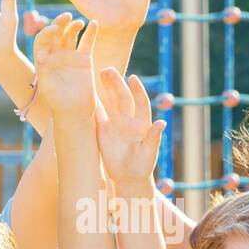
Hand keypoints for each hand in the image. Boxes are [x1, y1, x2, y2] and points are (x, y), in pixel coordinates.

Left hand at [33, 14, 97, 118]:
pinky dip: (90, 33)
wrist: (75, 111)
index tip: (54, 29)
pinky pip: (87, 43)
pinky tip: (94, 23)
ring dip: (74, 26)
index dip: (47, 32)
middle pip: (57, 34)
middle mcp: (56, 55)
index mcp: (43, 59)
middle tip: (66, 16)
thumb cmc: (57, 102)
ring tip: (78, 22)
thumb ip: (44, 70)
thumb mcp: (47, 86)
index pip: (43, 40)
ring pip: (71, 35)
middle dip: (60, 23)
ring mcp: (70, 56)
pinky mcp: (84, 59)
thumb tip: (41, 55)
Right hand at [94, 66, 164, 186]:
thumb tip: (162, 122)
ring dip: (106, 88)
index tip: (132, 78)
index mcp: (141, 124)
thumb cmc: (143, 166)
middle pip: (122, 98)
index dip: (137, 90)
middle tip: (108, 70)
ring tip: (99, 73)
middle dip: (116, 83)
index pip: (140, 102)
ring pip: (110, 102)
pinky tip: (87, 95)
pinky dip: (93, 106)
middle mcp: (128, 121)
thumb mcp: (149, 154)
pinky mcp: (103, 132)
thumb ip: (154, 138)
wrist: (129, 178)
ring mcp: (115, 125)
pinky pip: (98, 116)